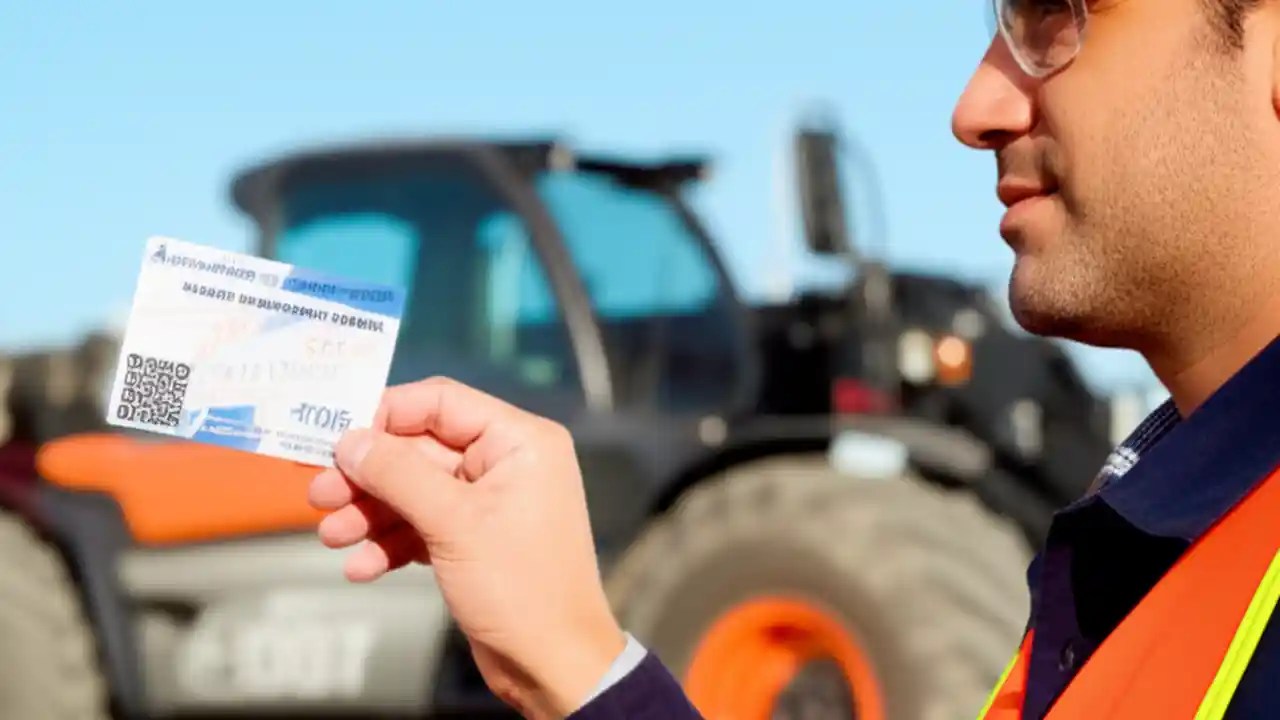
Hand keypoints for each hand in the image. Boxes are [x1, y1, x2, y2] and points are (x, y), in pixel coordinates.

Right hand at [307, 377, 625, 718]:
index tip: (336, 436)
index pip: (440, 402)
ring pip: (413, 491)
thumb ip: (398, 474)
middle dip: (367, 474)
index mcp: (519, 441)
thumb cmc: (524, 589)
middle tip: (319, 492)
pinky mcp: (473, 540)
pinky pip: (421, 526)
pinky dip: (390, 542)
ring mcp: (489, 503)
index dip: (384, 414)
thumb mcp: (453, 523)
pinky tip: (361, 565)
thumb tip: (351, 440)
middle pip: (418, 448)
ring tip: (332, 534)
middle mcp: (506, 464)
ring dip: (369, 511)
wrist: (552, 664)